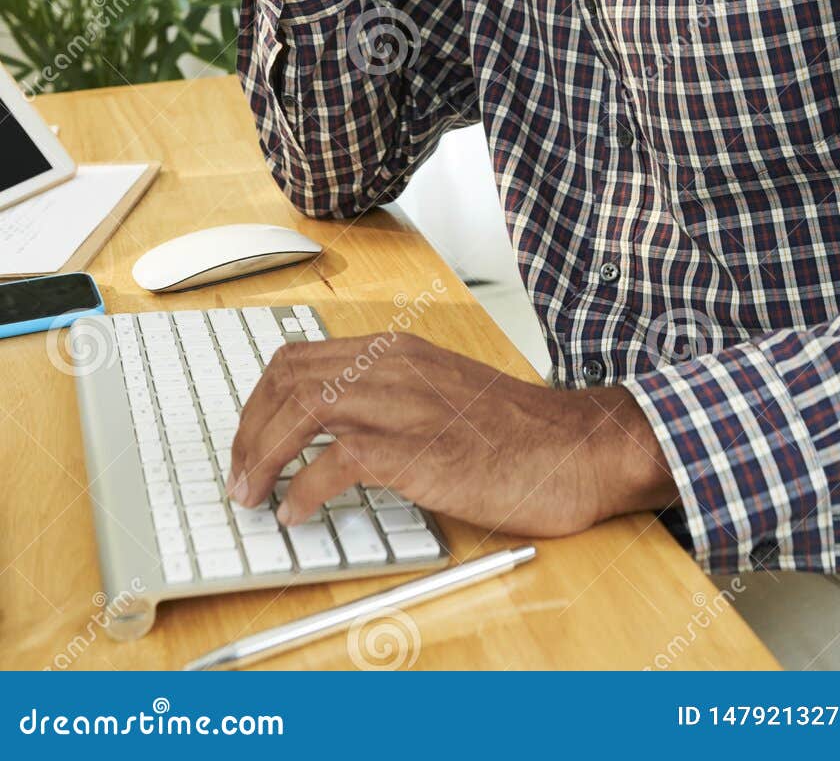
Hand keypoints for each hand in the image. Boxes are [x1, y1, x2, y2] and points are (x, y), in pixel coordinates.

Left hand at [226, 334, 676, 536]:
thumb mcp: (443, 394)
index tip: (246, 443)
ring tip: (252, 496)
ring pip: (303, 409)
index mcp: (397, 352)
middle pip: (287, 380)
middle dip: (247, 431)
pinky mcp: (422, 451)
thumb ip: (391, 400)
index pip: (297, 359)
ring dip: (261, 457)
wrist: (577, 448)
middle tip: (238, 477)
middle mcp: (395, 367)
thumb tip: (327, 437)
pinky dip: (304, 488)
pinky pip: (339, 459)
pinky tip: (296, 512)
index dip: (257, 403)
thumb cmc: (516, 433)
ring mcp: (408, 406)